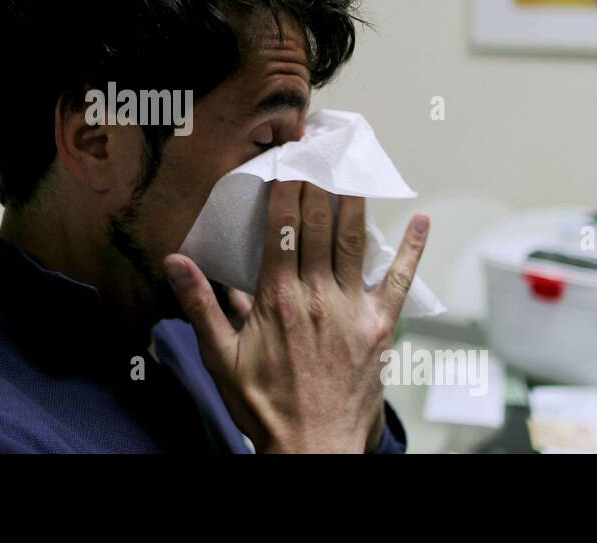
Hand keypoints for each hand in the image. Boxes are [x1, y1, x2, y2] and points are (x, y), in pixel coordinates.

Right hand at [165, 181, 428, 452]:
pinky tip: (421, 221)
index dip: (286, 186)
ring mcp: (351, 309)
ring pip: (353, 241)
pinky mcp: (379, 327)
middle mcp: (315, 295)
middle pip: (317, 224)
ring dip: (353, 200)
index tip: (288, 156)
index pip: (281, 227)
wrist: (312, 449)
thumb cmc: (263, 405)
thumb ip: (200, 304)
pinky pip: (398, 281)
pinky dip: (411, 250)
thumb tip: (175, 261)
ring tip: (354, 165)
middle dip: (318, 180)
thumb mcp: (218, 358)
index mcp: (276, 298)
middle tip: (320, 146)